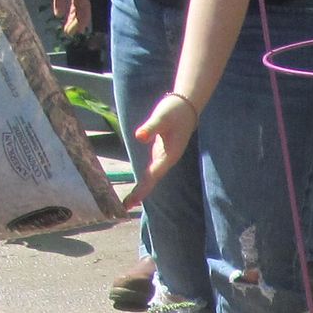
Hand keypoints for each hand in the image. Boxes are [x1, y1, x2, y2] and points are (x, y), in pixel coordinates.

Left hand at [47, 0, 90, 34]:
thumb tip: (59, 15)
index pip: (84, 10)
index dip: (81, 22)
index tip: (77, 33)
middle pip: (82, 10)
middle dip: (76, 22)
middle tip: (68, 33)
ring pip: (79, 6)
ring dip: (73, 17)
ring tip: (66, 27)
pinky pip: (75, 0)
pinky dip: (71, 9)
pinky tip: (65, 14)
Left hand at [121, 91, 199, 209]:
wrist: (187, 106)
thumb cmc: (174, 111)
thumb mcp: (162, 116)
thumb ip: (151, 127)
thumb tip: (139, 136)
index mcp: (169, 154)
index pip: (153, 174)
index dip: (143, 187)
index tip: (134, 200)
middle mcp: (167, 159)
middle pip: (152, 180)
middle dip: (140, 193)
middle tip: (125, 206)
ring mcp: (164, 157)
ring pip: (151, 177)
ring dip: (141, 189)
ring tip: (128, 202)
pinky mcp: (160, 154)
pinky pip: (151, 171)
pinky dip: (143, 180)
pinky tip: (138, 187)